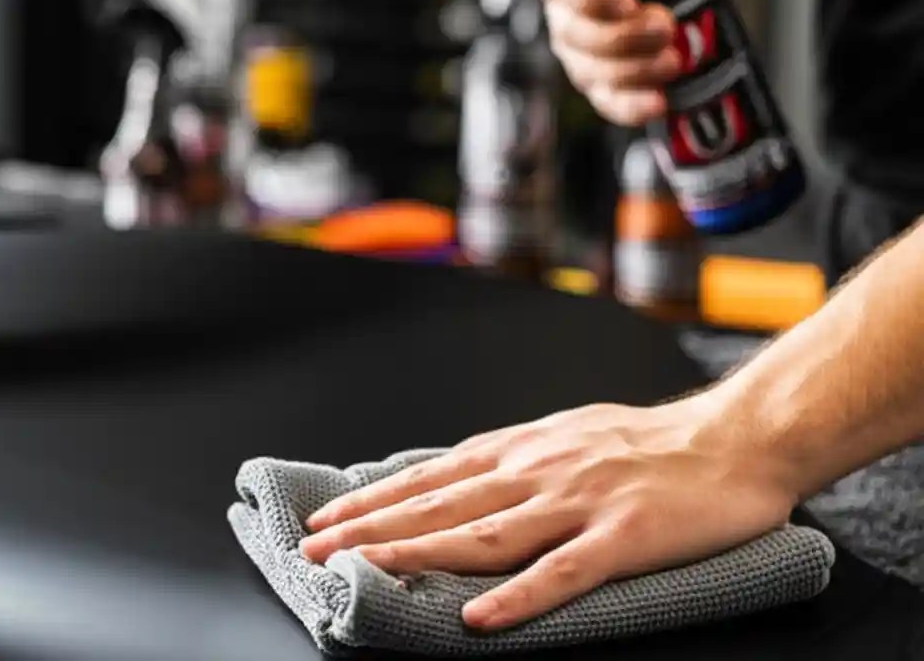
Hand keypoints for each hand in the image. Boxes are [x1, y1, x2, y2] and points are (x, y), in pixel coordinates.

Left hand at [300, 397, 798, 631]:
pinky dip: (518, 597)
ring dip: (418, 553)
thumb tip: (455, 477)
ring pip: (484, 534)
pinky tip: (479, 618)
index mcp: (524, 449)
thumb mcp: (567, 433)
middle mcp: (539, 471)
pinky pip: (563, 573)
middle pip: (441, 503)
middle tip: (315, 548)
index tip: (327, 517)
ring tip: (366, 570)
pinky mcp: (623, 537)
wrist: (737, 437)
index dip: (375, 497)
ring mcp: (579, 503)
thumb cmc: (652, 441)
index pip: (432, 476)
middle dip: (372, 526)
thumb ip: (513, 458)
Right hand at [539, 0, 773, 125]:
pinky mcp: (603, 81)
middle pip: (571, 32)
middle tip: (665, 28)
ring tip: (673, 61)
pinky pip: (607, 101)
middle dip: (620, 38)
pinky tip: (659, 100)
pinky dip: (631, 106)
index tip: (627, 3)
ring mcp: (583, 48)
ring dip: (631, 71)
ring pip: (587, 71)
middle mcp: (571, 7)